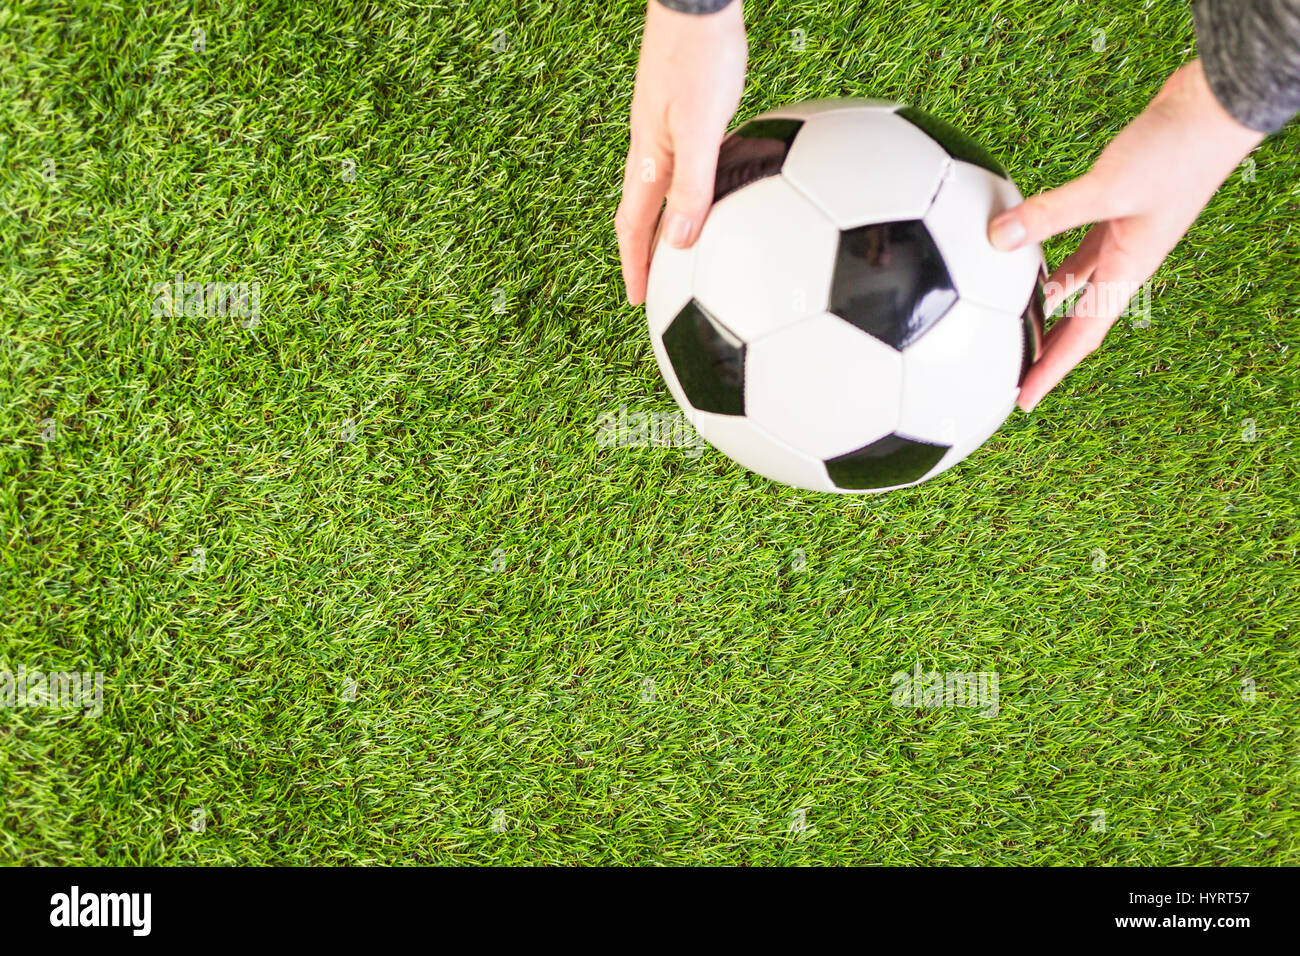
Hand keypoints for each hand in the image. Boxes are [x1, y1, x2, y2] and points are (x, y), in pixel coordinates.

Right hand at [615, 0, 746, 304]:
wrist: (697, 1)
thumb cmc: (700, 55)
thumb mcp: (700, 126)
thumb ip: (695, 184)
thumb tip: (683, 241)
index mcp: (648, 157)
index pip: (634, 225)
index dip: (636, 266)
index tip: (639, 301)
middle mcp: (652, 147)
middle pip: (644, 212)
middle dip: (648, 253)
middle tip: (660, 287)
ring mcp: (667, 129)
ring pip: (664, 191)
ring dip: (669, 223)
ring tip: (685, 251)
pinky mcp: (686, 111)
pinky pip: (686, 167)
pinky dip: (693, 192)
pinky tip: (718, 192)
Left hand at [988, 59, 1264, 410]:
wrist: (1214, 103)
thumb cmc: (1176, 149)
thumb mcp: (1107, 187)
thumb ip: (1049, 213)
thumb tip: (996, 238)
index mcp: (1128, 270)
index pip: (1082, 336)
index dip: (1051, 371)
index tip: (1022, 402)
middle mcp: (1125, 260)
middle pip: (1077, 320)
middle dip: (1045, 351)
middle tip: (1010, 373)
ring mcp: (1121, 234)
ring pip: (1074, 286)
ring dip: (1045, 309)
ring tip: (1010, 326)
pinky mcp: (1115, 206)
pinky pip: (1076, 249)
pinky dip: (1050, 262)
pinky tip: (1024, 260)